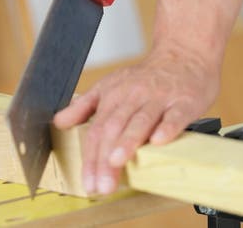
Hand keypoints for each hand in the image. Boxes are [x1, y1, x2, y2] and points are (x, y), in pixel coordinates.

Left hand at [53, 42, 220, 194]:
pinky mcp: (184, 101)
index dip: (90, 157)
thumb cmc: (145, 79)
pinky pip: (175, 115)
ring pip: (141, 120)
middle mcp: (134, 95)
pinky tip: (158, 141)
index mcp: (114, 94)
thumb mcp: (110, 87)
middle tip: (101, 186)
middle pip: (115, 127)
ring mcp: (159, 98)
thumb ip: (85, 106)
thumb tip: (58, 122)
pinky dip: (167, 128)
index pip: (97, 129)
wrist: (182, 57)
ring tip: (116, 162)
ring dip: (128, 141)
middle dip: (105, 158)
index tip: (87, 182)